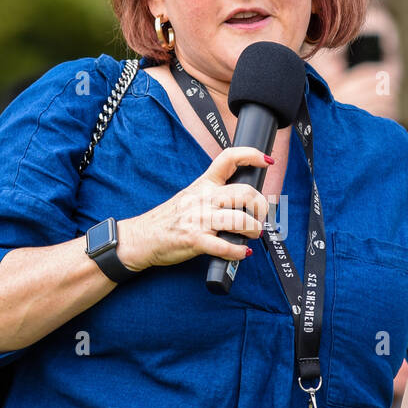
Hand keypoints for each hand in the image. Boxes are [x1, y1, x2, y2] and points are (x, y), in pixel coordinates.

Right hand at [116, 146, 270, 271]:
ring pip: (238, 220)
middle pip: (243, 192)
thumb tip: (244, 201)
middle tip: (261, 217)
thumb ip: (214, 195)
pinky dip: (237, 251)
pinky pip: (224, 246)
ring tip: (253, 234)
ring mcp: (199, 219)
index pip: (228, 159)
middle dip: (260, 206)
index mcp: (204, 184)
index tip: (266, 160)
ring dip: (253, 229)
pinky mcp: (194, 240)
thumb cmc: (169, 220)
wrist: (142, 238)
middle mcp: (203, 198)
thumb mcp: (190, 197)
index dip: (250, 155)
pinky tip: (241, 252)